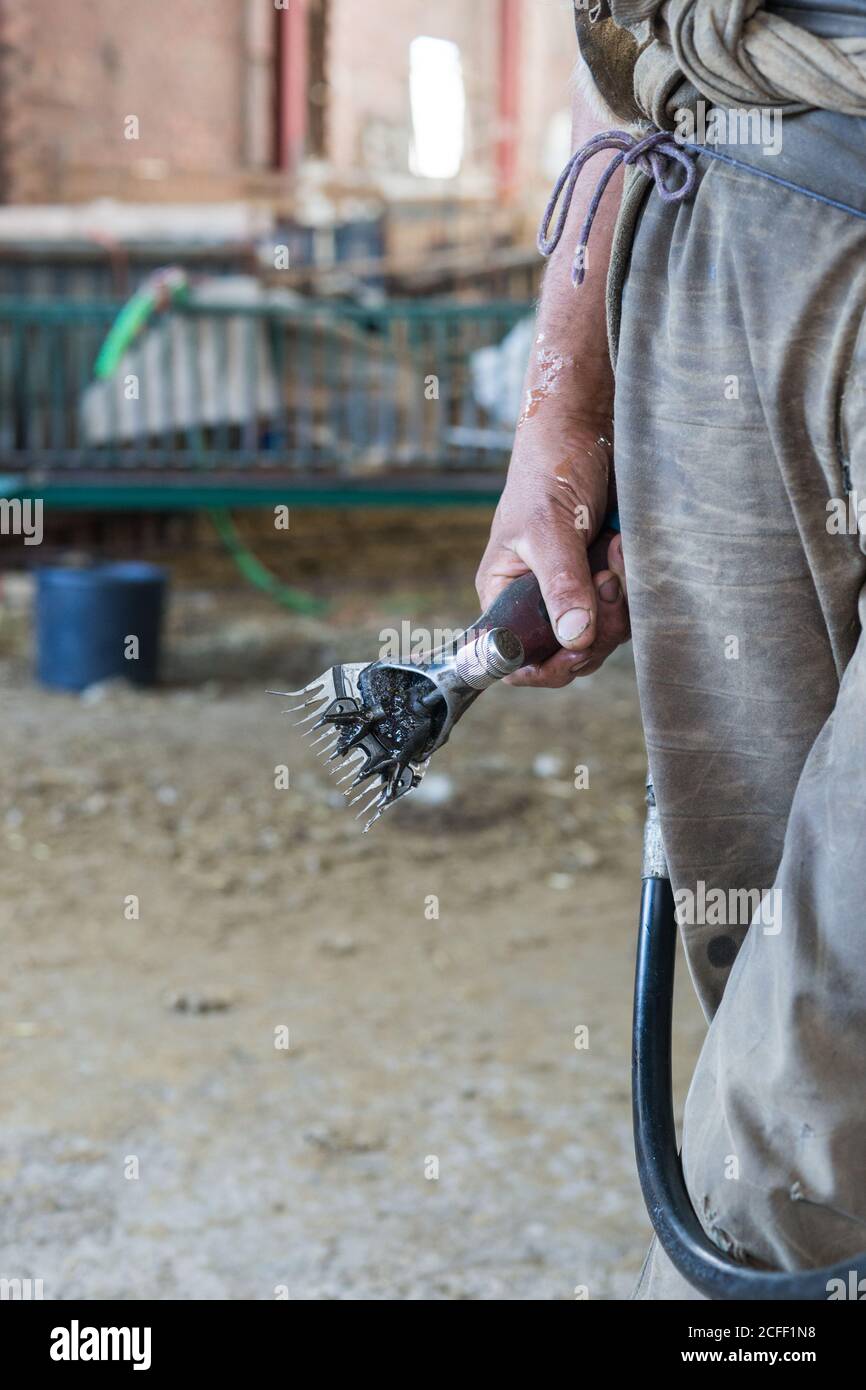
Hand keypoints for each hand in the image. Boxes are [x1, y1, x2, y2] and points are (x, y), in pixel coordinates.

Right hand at [475, 423, 628, 686]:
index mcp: (505, 592)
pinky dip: (633, 587)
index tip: (572, 654)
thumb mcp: (549, 528)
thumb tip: (574, 639)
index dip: (542, 667)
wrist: (591, 427)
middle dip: (594, 627)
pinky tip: (625, 548)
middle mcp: (538, 598)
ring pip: (602, 635)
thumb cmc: (551, 467)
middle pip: (568, 652)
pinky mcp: (607, 578)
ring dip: (617, 603)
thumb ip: (561, 584)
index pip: (515, 655)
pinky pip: (626, 611)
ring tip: (615, 551)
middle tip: (604, 581)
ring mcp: (575, 590)